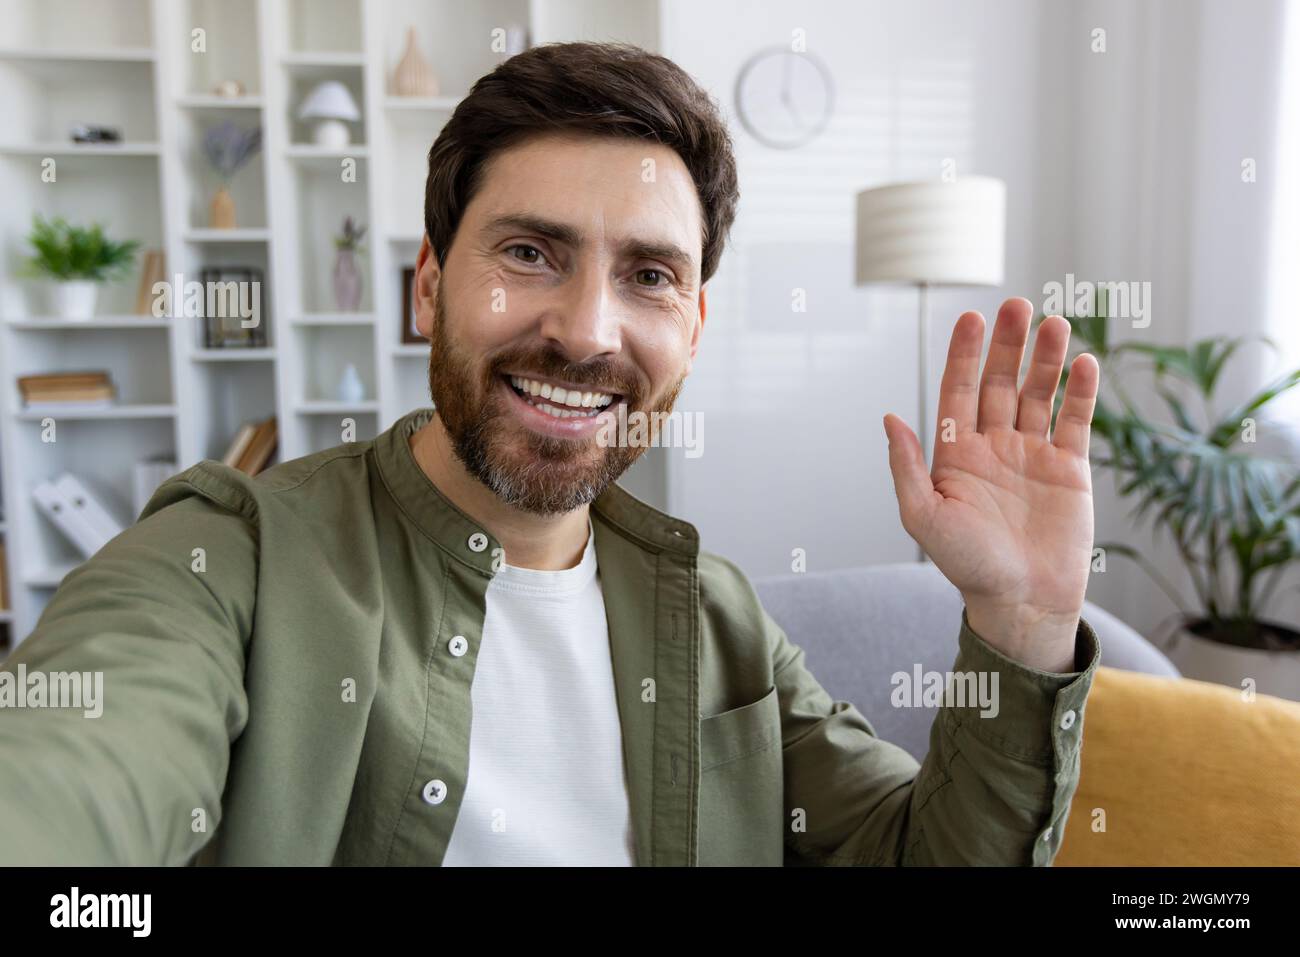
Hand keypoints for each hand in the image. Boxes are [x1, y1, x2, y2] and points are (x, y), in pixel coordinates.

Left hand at [883, 297, 1099, 671]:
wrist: (1022, 601)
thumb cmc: (968, 565)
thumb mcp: (924, 516)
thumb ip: (907, 466)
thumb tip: (889, 417)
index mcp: (956, 453)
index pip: (959, 391)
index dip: (965, 355)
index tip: (971, 318)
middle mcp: (994, 446)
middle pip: (1000, 383)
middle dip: (1007, 345)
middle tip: (1016, 305)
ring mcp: (1033, 454)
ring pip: (1038, 394)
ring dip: (1045, 359)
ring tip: (1054, 323)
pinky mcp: (1070, 469)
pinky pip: (1076, 422)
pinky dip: (1080, 392)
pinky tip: (1082, 362)